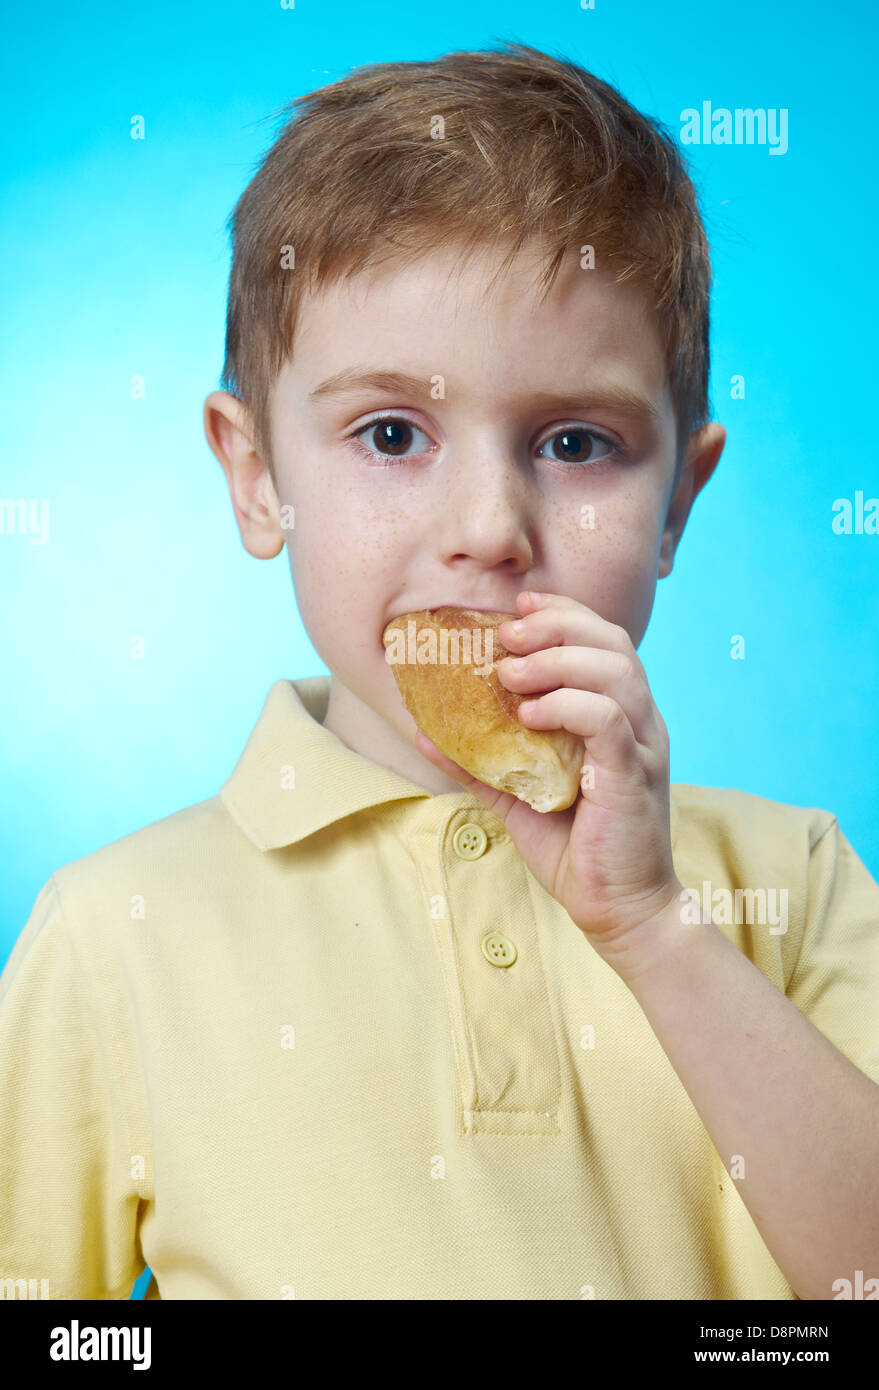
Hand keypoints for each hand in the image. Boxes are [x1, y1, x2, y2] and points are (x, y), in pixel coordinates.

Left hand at [415, 589, 687, 976]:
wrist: (617, 909)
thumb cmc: (574, 849)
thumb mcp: (516, 794)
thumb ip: (478, 759)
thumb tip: (422, 729)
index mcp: (620, 715)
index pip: (602, 640)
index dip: (562, 613)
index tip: (517, 607)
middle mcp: (639, 722)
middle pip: (611, 643)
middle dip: (556, 625)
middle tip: (506, 634)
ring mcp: (641, 747)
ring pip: (614, 672)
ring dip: (556, 661)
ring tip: (510, 673)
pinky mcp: (634, 776)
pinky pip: (608, 720)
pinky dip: (567, 705)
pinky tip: (527, 715)